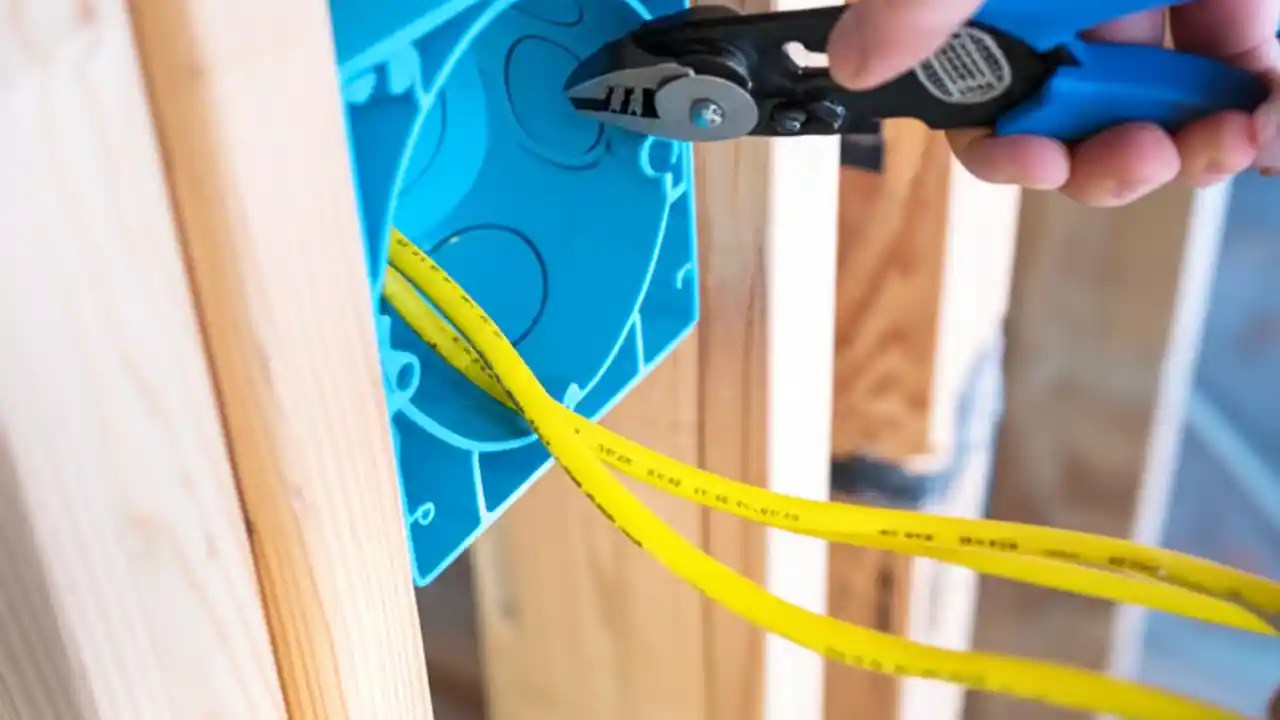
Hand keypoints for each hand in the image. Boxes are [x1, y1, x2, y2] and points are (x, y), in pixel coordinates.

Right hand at [827, 0, 1279, 206]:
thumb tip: (856, 62)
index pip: (981, 97)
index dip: (1003, 149)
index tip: (1036, 161)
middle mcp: (1072, 2)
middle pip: (1076, 117)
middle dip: (1111, 161)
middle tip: (1144, 155)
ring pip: (1167, 103)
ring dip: (1198, 147)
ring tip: (1238, 140)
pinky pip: (1249, 65)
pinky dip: (1270, 107)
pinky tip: (1276, 127)